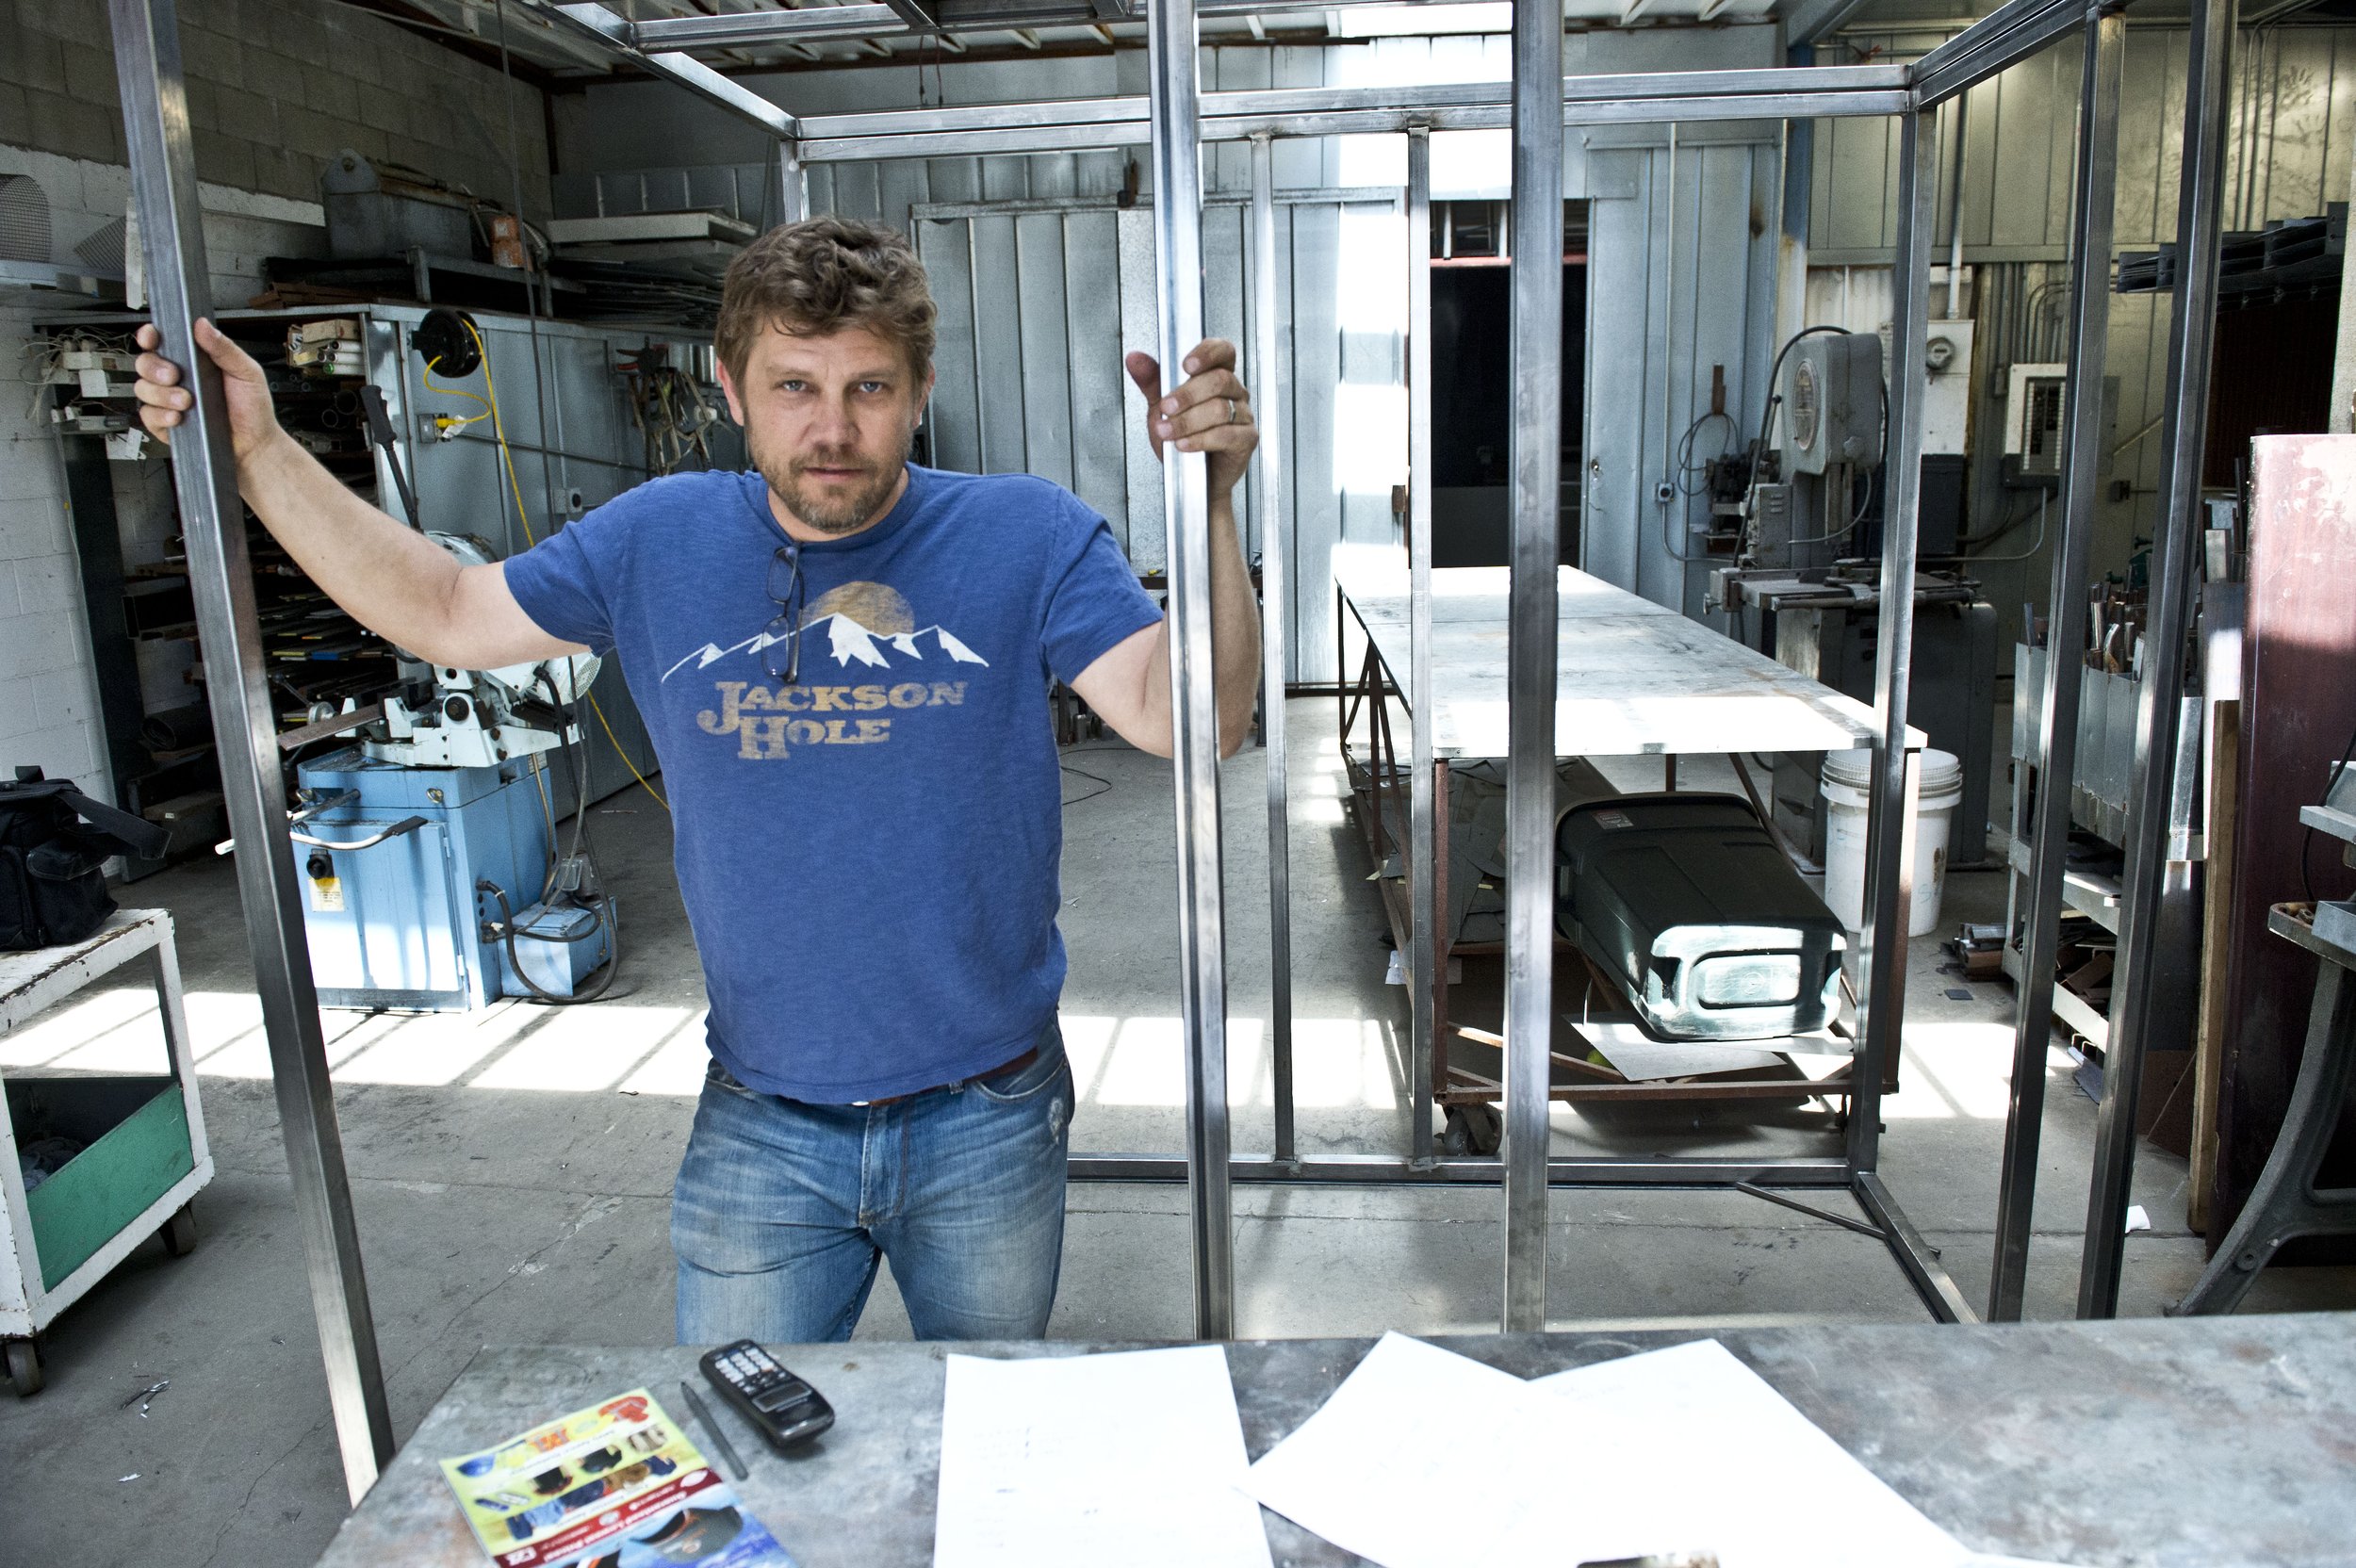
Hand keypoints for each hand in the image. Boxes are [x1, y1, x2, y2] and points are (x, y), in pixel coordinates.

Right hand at [133, 318, 283, 461]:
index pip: (162, 342)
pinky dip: (160, 416)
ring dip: (161, 394)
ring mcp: (169, 401)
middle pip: (145, 363)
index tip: (152, 337)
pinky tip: (178, 417)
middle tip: (175, 375)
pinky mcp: (165, 424)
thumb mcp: (246, 372)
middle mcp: (177, 379)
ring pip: (143, 389)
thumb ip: (224, 348)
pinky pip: (148, 416)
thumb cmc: (253, 408)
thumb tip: (203, 325)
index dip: (150, 336)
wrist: (255, 444)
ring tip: (186, 401)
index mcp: (193, 361)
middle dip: (155, 367)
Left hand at [1126, 339, 1255, 499]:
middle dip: (1187, 394)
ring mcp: (1243, 416)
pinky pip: (1225, 435)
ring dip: (1188, 421)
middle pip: (1219, 380)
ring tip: (1167, 432)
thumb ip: (1151, 382)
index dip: (1208, 353)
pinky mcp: (1246, 440)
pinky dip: (1200, 440)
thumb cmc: (1182, 439)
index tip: (1186, 364)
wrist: (1190, 480)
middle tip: (1166, 408)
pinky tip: (1183, 444)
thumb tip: (1135, 358)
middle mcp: (1234, 393)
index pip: (1224, 351)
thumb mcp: (1161, 407)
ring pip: (1220, 409)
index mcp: (1218, 376)